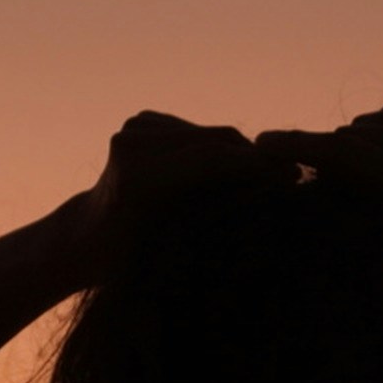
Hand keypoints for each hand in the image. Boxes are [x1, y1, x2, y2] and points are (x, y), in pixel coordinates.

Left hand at [65, 110, 279, 261]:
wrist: (89, 236)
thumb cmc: (130, 260)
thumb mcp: (177, 248)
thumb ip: (218, 214)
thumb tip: (273, 197)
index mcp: (137, 176)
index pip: (212, 159)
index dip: (256, 166)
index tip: (292, 178)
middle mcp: (132, 142)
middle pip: (214, 141)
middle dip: (255, 158)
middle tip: (293, 175)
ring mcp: (134, 127)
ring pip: (210, 134)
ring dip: (242, 153)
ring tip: (274, 174)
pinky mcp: (141, 122)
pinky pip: (196, 133)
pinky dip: (220, 148)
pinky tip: (240, 168)